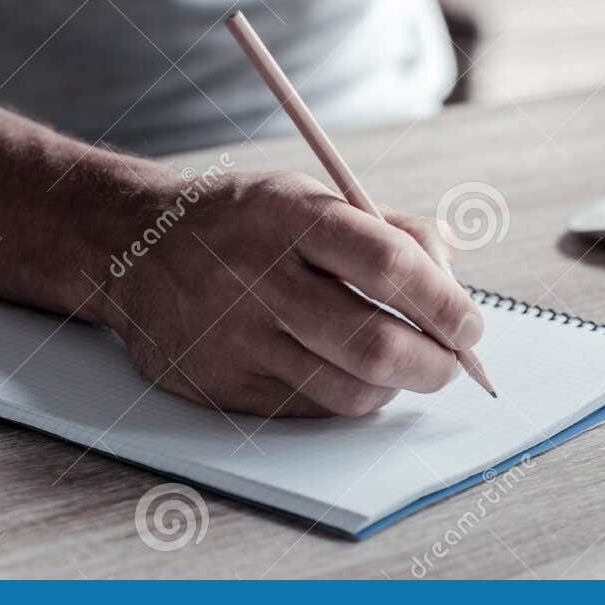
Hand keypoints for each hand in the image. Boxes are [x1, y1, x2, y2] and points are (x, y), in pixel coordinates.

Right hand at [97, 171, 482, 416]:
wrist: (133, 247)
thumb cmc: (245, 220)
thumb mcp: (312, 195)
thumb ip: (392, 230)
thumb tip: (455, 273)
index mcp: (291, 216)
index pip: (390, 264)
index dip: (445, 301)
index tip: (471, 323)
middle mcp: (259, 279)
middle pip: (374, 344)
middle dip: (435, 362)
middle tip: (453, 360)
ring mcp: (235, 339)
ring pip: (349, 390)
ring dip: (396, 386)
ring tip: (404, 364)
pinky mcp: (220, 386)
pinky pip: (311, 409)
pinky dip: (348, 398)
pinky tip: (350, 373)